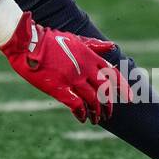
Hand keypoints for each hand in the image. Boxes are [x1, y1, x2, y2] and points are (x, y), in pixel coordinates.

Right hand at [0, 12, 125, 123]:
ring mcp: (73, 78)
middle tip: (108, 114)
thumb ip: (94, 45)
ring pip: (93, 100)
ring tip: (96, 120)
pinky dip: (81, 113)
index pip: (113, 74)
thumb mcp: (75, 39)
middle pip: (105, 91)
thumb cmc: (49, 40)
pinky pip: (76, 105)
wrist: (27, 43)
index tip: (132, 99)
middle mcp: (85, 68)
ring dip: (96, 112)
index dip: (124, 87)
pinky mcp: (60, 88)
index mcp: (89, 56)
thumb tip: (112, 46)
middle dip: (109, 105)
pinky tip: (82, 118)